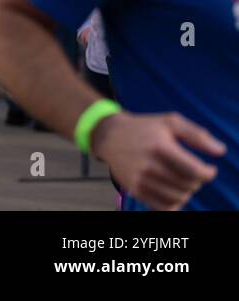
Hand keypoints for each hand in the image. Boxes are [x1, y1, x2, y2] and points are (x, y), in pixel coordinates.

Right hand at [91, 111, 224, 209]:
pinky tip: (173, 190)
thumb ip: (197, 135)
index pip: (196, 171)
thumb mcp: (170, 122)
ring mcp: (140, 179)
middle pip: (189, 185)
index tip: (208, 169)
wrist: (109, 136)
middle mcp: (149, 165)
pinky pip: (164, 206)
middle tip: (191, 171)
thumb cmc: (144, 128)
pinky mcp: (135, 189)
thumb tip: (220, 151)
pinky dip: (175, 202)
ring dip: (187, 191)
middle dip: (197, 180)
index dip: (208, 173)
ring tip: (182, 180)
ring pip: (179, 197)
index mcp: (160, 147)